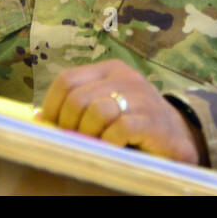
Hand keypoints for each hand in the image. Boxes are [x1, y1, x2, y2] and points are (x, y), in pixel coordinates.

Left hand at [38, 59, 207, 165]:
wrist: (177, 136)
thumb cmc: (133, 123)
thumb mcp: (105, 107)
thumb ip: (78, 107)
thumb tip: (39, 119)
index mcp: (109, 70)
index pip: (67, 80)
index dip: (52, 106)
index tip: (51, 127)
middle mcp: (125, 77)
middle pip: (77, 98)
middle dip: (69, 125)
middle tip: (76, 141)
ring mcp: (141, 97)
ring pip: (96, 112)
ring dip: (90, 135)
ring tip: (98, 144)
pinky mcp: (152, 120)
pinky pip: (119, 129)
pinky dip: (110, 142)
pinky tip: (116, 147)